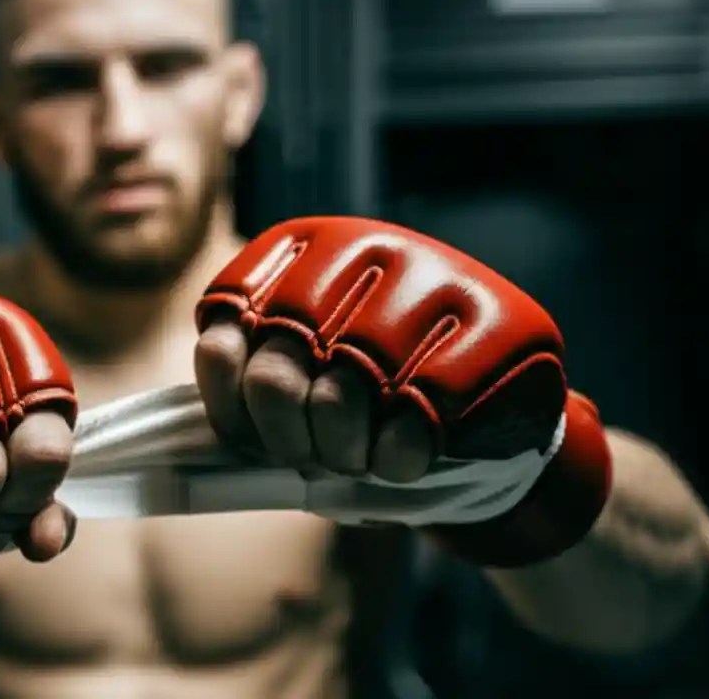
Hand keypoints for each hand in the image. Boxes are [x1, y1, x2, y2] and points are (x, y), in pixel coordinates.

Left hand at [192, 216, 610, 564]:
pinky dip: (394, 459)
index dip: (226, 386)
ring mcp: (438, 279)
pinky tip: (401, 462)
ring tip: (355, 462)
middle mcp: (371, 247)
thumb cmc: (374, 409)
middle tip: (308, 458)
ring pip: (345, 389)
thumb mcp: (302, 378)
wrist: (493, 430)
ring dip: (340, 449)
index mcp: (310, 246)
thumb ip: (252, 369)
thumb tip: (207, 391)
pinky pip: (418, 414)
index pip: (230, 312)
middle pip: (280, 356)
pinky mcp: (502, 329)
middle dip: (284, 429)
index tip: (247, 431)